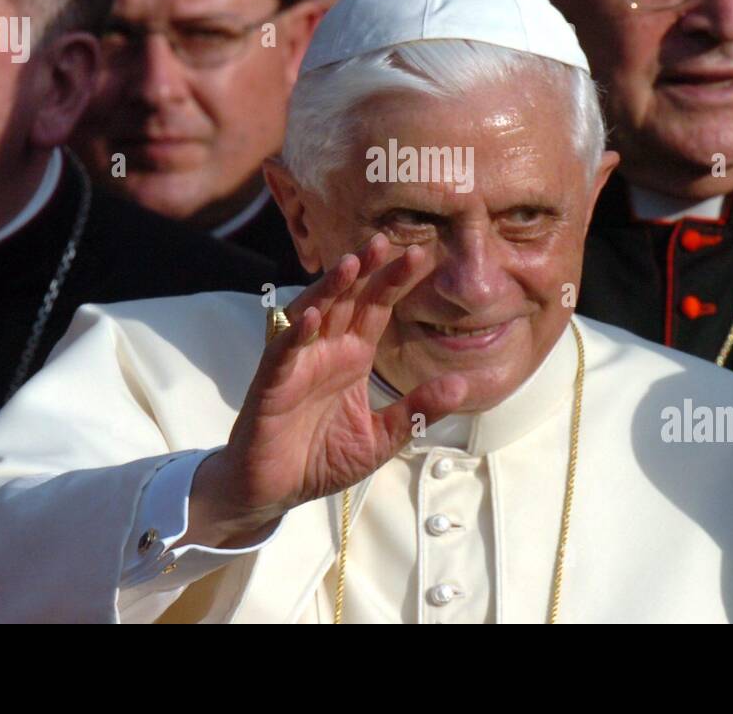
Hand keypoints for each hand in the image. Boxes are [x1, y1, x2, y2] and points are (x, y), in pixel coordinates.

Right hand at [187, 234, 467, 546]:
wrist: (275, 491)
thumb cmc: (323, 459)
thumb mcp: (382, 437)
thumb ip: (417, 410)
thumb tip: (462, 384)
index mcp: (353, 356)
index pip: (375, 308)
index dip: (392, 282)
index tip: (418, 256)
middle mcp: (325, 351)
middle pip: (346, 300)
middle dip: (364, 270)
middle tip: (384, 241)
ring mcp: (297, 364)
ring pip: (312, 314)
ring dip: (329, 289)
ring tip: (350, 265)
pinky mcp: (271, 385)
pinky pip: (283, 354)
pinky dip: (295, 334)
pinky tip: (312, 317)